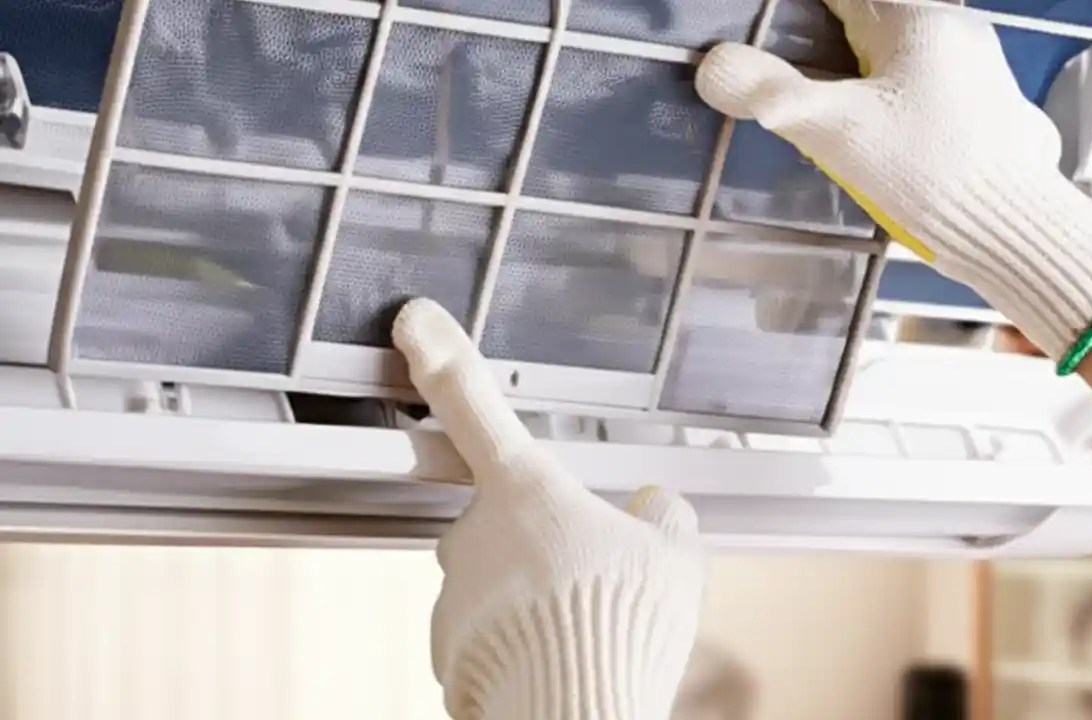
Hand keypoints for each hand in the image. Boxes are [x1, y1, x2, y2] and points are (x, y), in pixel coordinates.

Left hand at [392, 299, 706, 719]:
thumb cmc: (624, 629)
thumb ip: (663, 518)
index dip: (439, 351)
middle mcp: (474, 534)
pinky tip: (559, 664)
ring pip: (499, 584)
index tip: (413, 320)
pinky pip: (488, 637)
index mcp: (525, 489)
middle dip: (546, 545)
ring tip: (586, 635)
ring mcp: (455, 597)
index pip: (471, 400)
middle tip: (597, 583)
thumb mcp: (676, 558)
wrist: (577, 717)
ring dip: (537, 602)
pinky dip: (520, 648)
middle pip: (508, 519)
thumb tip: (654, 506)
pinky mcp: (448, 654)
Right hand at [696, 0, 1091, 368]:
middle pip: (872, 28)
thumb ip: (770, 94)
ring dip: (864, 85)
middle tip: (797, 90)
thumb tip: (714, 66)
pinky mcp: (990, 112)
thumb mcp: (834, 130)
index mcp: (919, 19)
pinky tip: (883, 148)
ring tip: (836, 127)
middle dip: (831, 54)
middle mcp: (956, 33)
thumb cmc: (929, 169)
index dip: (802, 17)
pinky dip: (895, 110)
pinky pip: (927, 95)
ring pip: (901, 63)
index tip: (776, 37)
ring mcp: (980, 71)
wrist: (1012, 229)